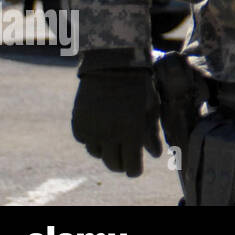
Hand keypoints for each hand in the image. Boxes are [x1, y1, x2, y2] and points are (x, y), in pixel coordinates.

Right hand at [71, 51, 161, 176]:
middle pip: (114, 164)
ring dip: (107, 149)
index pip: (132, 167)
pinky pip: (85, 140)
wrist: (113, 65)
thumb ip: (152, 134)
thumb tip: (155, 155)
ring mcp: (92, 130)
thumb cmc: (139, 85)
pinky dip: (92, 137)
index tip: (136, 168)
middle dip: (122, 163)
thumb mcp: (151, 108)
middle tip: (126, 156)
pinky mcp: (78, 123)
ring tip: (115, 136)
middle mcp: (110, 135)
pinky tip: (101, 125)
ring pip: (98, 154)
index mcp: (132, 132)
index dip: (135, 170)